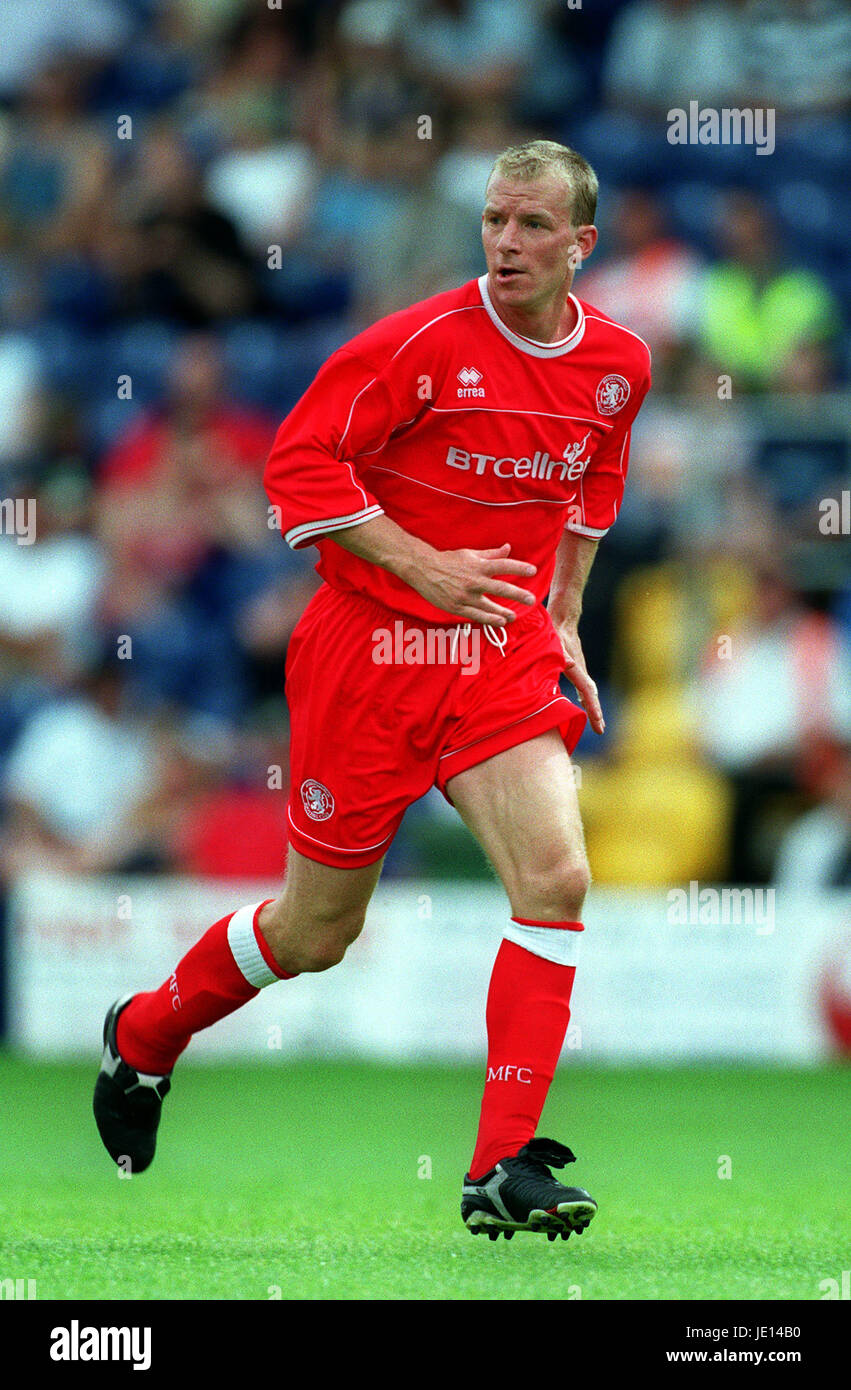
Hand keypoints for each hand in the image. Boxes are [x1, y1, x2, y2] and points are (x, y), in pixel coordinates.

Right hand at [405, 542, 536, 625]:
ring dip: (504, 612)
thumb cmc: (448, 560)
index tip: (532, 571)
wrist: (422, 569)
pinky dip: (489, 619)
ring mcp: (464, 596)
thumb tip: (508, 547)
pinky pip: (476, 615)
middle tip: (531, 599)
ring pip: (489, 607)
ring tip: (514, 615)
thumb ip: (491, 554)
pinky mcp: (456, 607)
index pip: (502, 565)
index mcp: (477, 566)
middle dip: (518, 595)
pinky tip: (500, 621)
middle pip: (500, 588)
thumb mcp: (470, 554)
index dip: (518, 568)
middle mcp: (473, 581)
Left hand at [555, 623, 604, 733]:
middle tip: (600, 730)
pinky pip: (583, 686)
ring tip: (598, 724)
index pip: (586, 690)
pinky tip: (586, 705)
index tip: (597, 720)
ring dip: (593, 707)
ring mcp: (580, 668)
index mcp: (575, 666)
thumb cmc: (555, 628)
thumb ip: (561, 652)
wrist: (563, 616)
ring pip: (588, 691)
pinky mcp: (576, 667)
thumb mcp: (555, 639)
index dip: (592, 706)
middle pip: (590, 694)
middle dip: (596, 712)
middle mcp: (580, 669)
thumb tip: (569, 664)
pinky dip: (586, 698)